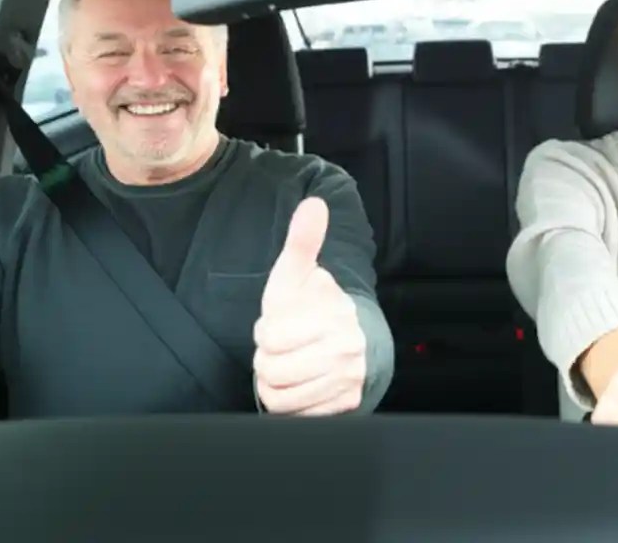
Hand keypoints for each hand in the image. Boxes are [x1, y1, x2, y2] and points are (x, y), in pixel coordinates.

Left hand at [253, 197, 366, 414]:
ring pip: (280, 395)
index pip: (271, 337)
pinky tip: (296, 385)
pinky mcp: (343, 406)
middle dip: (268, 359)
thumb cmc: (312, 308)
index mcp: (335, 317)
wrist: (351, 343)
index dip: (266, 332)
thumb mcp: (299, 274)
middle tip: (282, 348)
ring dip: (274, 382)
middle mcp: (346, 352)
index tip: (278, 325)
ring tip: (287, 365)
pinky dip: (287, 404)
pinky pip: (294, 414)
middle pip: (272, 369)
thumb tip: (313, 203)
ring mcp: (346, 382)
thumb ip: (303, 240)